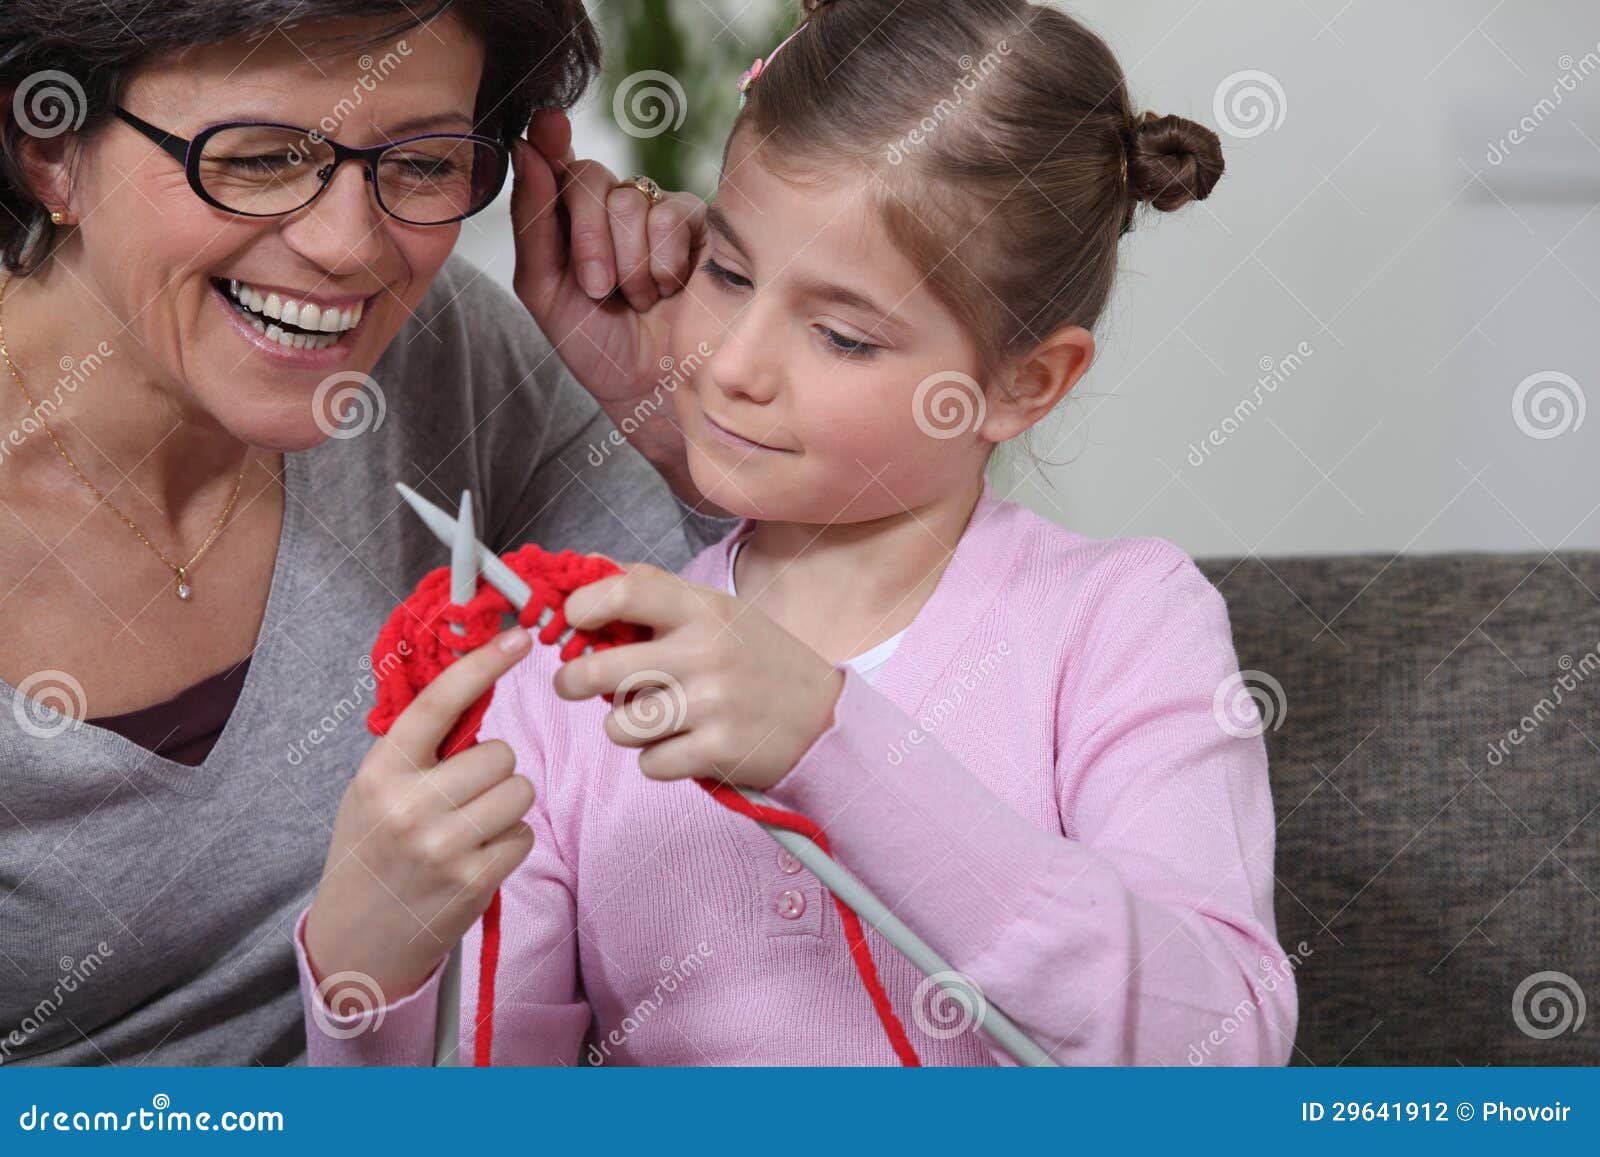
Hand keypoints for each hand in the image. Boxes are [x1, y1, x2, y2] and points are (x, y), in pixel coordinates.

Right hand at [303, 629, 537, 1006]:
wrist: (357, 939)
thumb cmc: (372, 851)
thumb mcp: (374, 790)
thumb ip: (417, 748)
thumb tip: (476, 686)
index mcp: (381, 772)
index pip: (436, 703)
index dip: (481, 665)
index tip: (519, 637)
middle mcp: (409, 806)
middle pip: (500, 754)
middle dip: (493, 771)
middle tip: (464, 796)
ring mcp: (443, 845)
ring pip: (520, 791)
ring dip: (506, 806)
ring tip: (470, 828)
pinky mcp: (473, 881)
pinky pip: (524, 835)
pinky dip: (510, 843)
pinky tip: (476, 858)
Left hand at [510, 109, 706, 409]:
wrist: (653, 387)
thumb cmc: (597, 344)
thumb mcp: (546, 290)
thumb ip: (532, 221)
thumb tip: (525, 146)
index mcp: (567, 215)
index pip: (554, 160)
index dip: (550, 138)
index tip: (549, 124)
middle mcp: (611, 205)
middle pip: (588, 177)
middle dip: (588, 239)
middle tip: (599, 289)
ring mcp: (655, 210)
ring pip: (631, 202)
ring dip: (630, 265)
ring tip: (639, 299)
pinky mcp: (699, 224)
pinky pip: (672, 215)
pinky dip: (664, 262)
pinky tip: (671, 289)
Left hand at [551, 564, 844, 789]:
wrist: (823, 716)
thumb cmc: (757, 658)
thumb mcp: (717, 610)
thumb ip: (654, 590)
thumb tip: (587, 569)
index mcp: (702, 609)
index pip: (623, 592)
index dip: (581, 608)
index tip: (570, 622)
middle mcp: (704, 652)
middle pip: (600, 670)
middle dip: (573, 680)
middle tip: (572, 683)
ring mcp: (711, 704)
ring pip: (618, 725)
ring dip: (627, 726)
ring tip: (657, 717)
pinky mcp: (717, 751)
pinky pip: (649, 763)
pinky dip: (658, 759)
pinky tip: (685, 744)